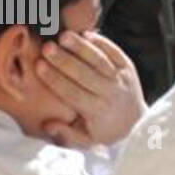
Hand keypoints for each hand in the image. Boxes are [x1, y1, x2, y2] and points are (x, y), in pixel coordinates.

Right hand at [39, 31, 146, 145]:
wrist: (136, 124)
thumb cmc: (104, 131)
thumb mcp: (85, 140)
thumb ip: (66, 134)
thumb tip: (48, 124)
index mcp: (97, 111)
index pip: (72, 92)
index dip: (54, 79)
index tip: (39, 65)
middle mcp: (110, 92)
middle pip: (85, 73)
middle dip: (64, 59)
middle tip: (47, 47)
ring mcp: (121, 78)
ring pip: (100, 60)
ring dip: (81, 47)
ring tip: (64, 36)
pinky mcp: (128, 67)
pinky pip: (115, 52)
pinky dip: (102, 43)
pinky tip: (86, 34)